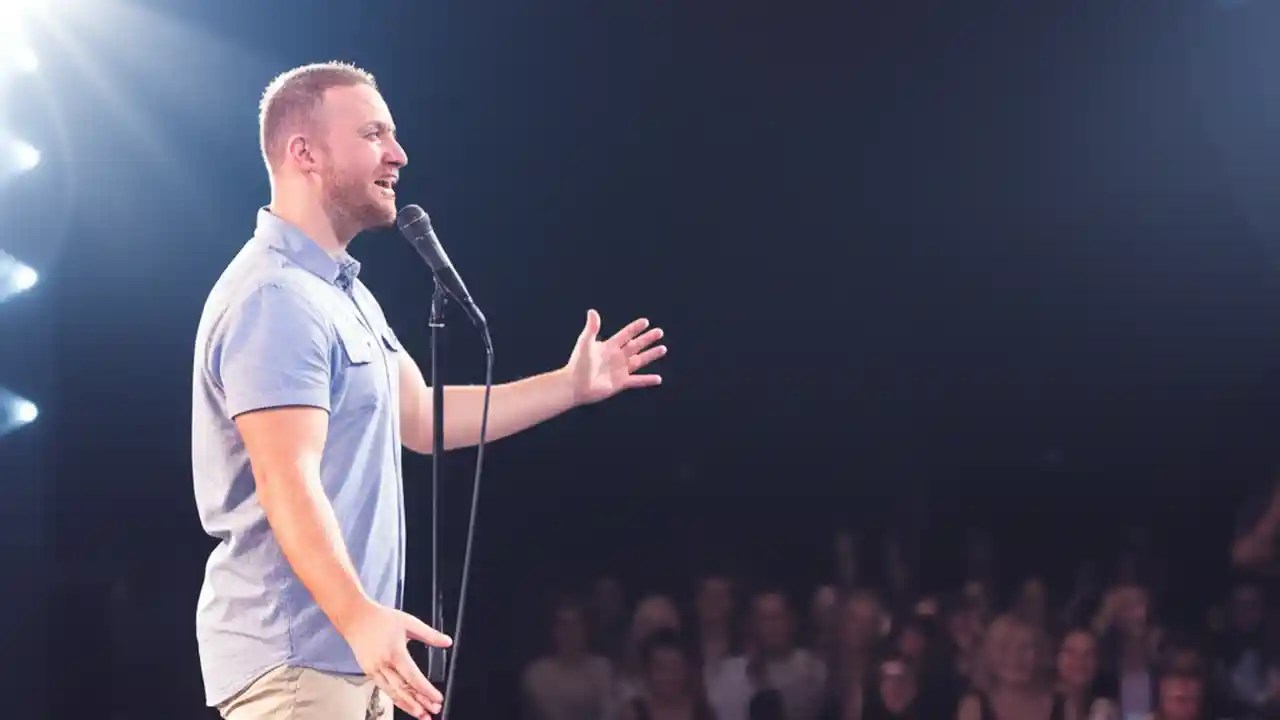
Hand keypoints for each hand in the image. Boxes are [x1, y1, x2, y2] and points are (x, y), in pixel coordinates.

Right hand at [341, 601, 451, 717]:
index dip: (426, 691)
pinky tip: (404, 703)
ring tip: (420, 714)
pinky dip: (395, 698)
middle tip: (432, 713)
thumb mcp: (409, 623)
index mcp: (395, 653)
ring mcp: (374, 669)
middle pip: (403, 690)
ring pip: (392, 693)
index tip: (437, 699)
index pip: (413, 677)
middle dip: (418, 704)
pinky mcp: (369, 671)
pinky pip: (384, 688)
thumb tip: (447, 642)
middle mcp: (383, 664)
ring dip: (407, 706)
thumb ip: (430, 635)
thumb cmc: (381, 619)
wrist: (355, 617)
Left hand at [566, 310, 665, 405]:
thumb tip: (592, 311)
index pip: (625, 334)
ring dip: (651, 355)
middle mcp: (616, 357)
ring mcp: (620, 370)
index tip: (645, 322)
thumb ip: (591, 329)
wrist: (574, 385)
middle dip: (647, 339)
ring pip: (639, 361)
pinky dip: (647, 380)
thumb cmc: (578, 364)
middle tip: (659, 332)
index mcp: (609, 346)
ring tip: (663, 349)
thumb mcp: (585, 344)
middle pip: (636, 346)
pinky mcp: (621, 383)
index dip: (634, 328)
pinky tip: (658, 379)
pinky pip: (637, 381)